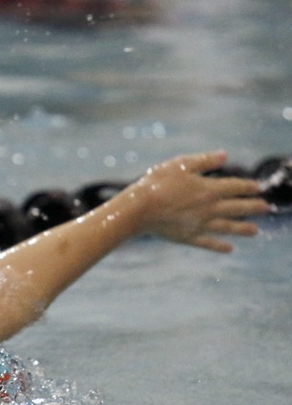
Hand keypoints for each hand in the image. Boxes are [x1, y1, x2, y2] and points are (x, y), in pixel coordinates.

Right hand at [130, 151, 270, 251]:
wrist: (139, 209)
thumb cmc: (157, 183)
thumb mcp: (180, 164)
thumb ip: (204, 161)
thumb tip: (225, 155)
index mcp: (208, 188)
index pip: (235, 187)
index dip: (249, 187)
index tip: (259, 188)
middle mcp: (209, 207)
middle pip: (236, 207)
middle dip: (253, 207)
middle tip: (266, 208)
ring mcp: (199, 224)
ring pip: (227, 226)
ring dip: (243, 229)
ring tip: (256, 231)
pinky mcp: (188, 236)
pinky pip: (208, 242)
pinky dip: (220, 246)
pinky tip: (229, 248)